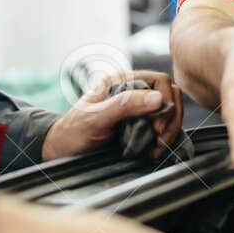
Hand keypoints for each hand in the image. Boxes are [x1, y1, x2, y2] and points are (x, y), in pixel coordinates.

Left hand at [42, 70, 184, 161]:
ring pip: (169, 113)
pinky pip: (163, 128)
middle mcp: (133, 93)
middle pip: (170, 97)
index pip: (160, 81)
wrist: (62, 151)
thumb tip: (157, 98)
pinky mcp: (141, 127)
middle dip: (171, 119)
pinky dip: (164, 140)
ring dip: (169, 132)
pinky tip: (153, 152)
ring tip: (155, 149)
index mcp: (123, 82)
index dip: (165, 101)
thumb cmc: (73, 131)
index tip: (157, 126)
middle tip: (159, 140)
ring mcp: (138, 111)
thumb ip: (124, 105)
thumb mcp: (96, 118)